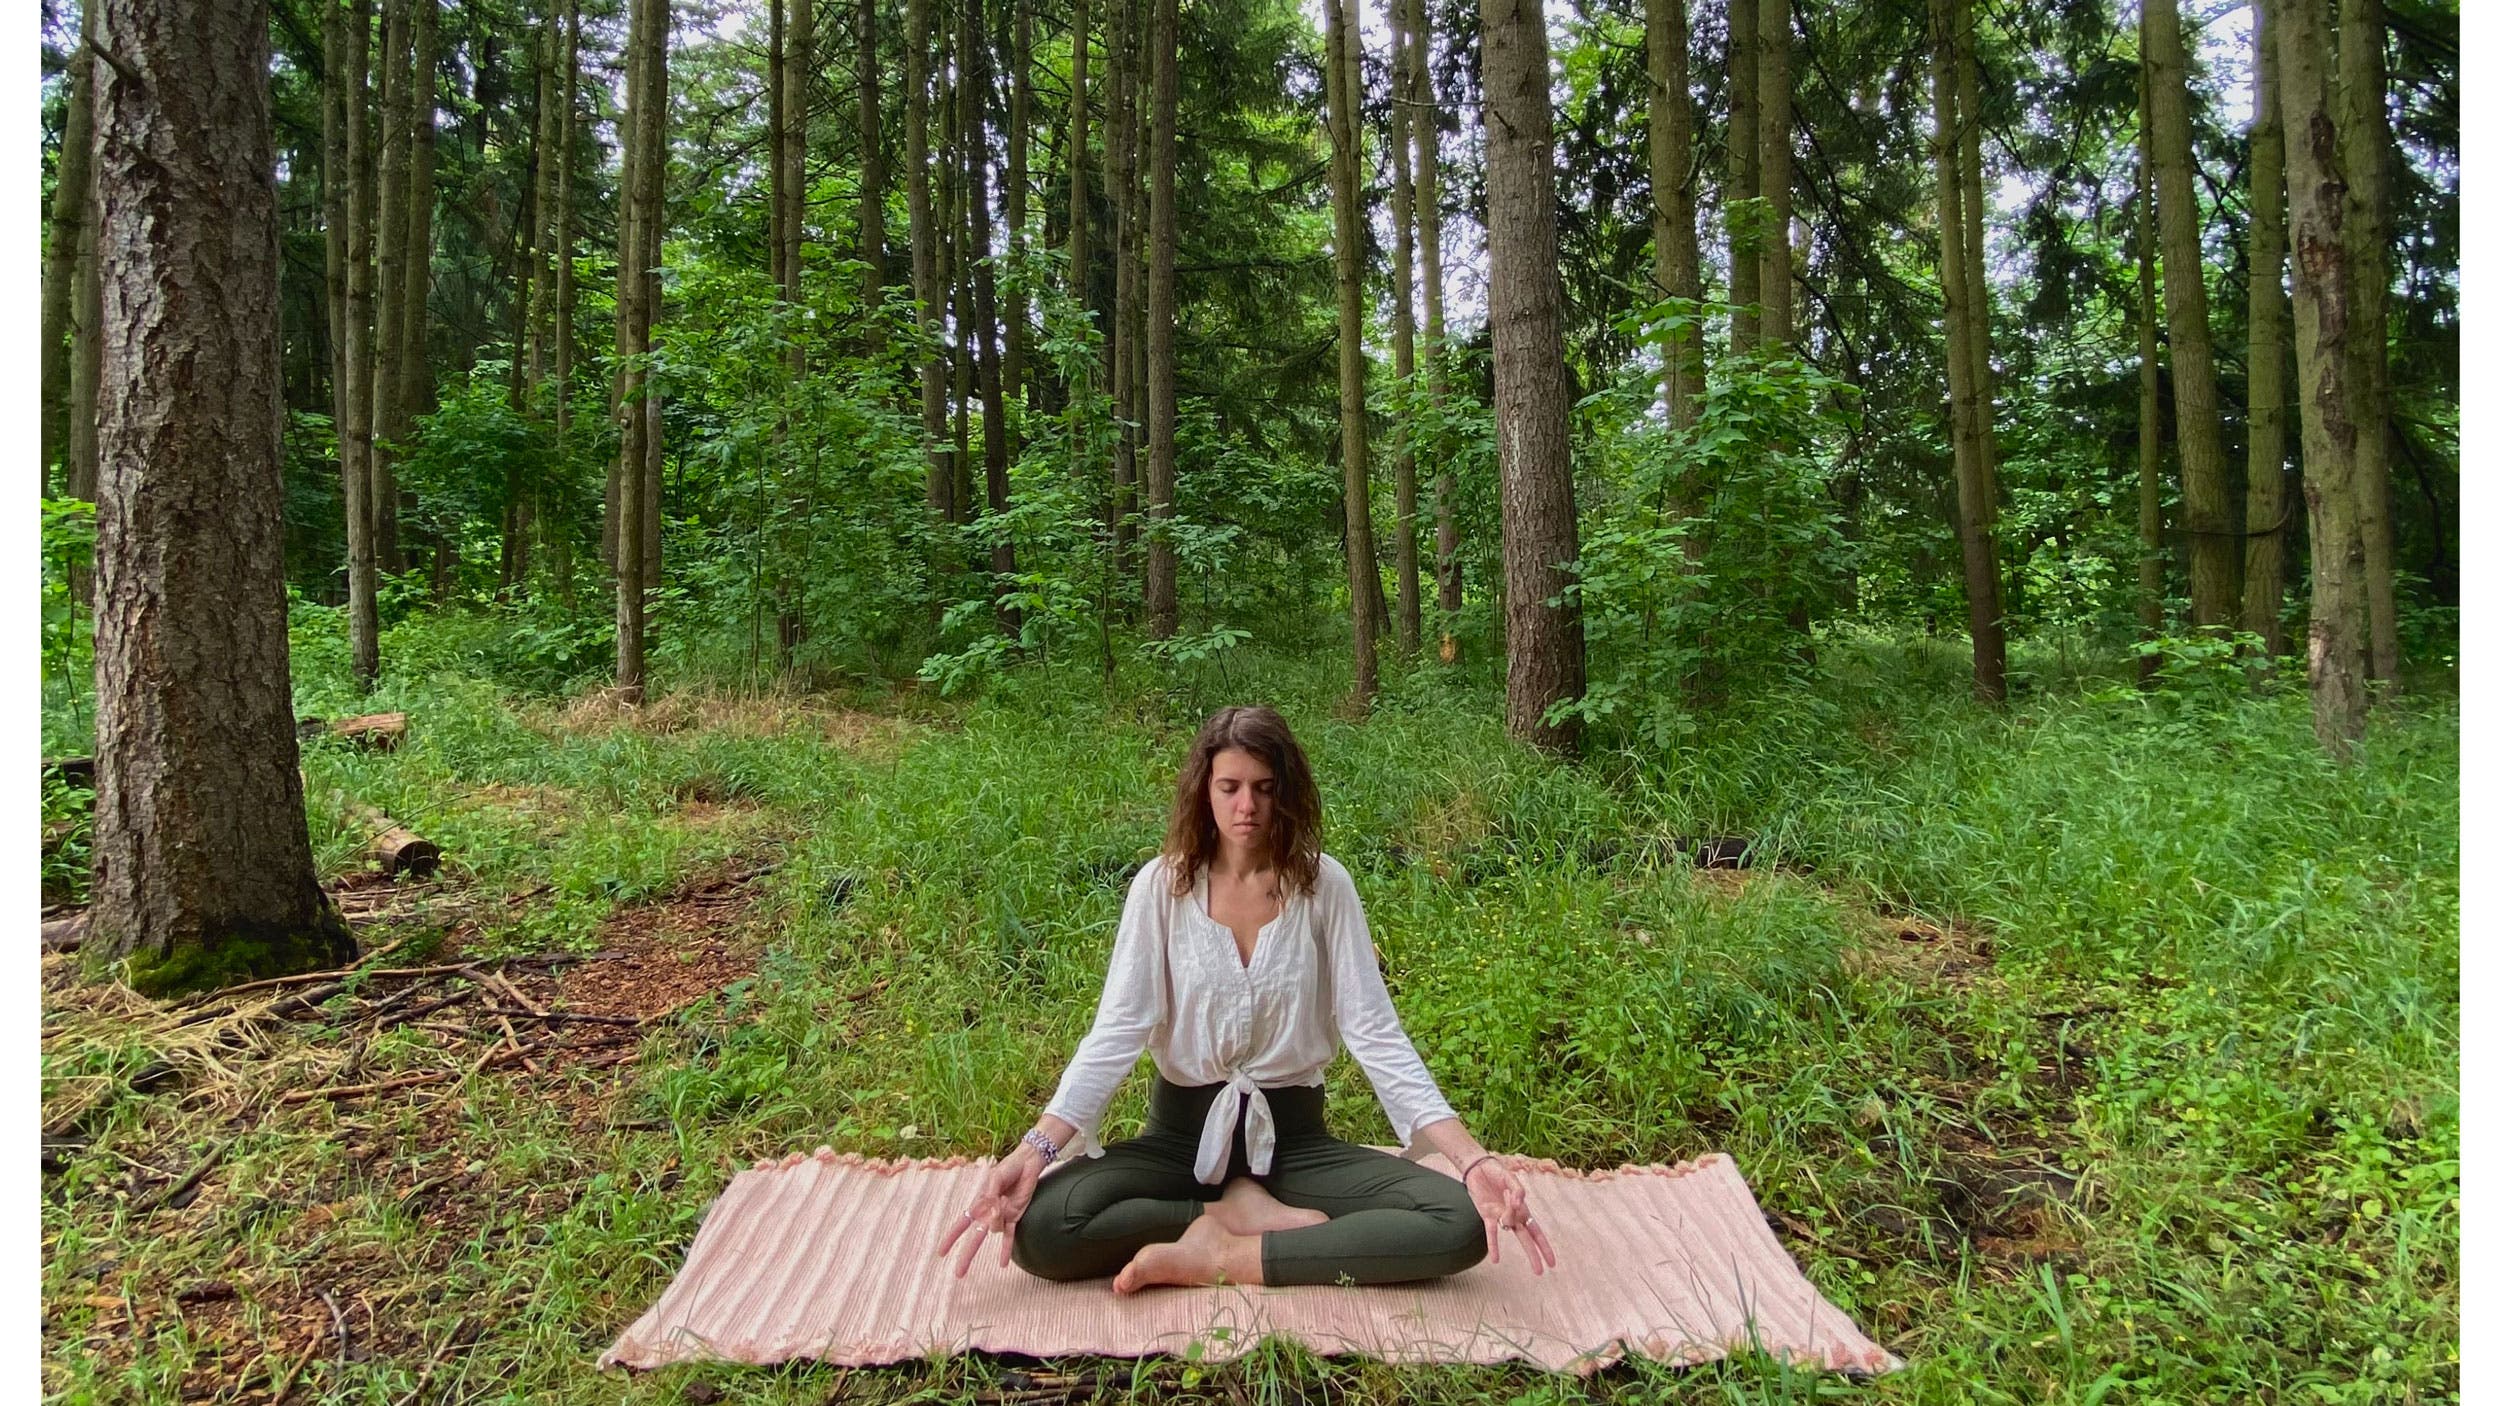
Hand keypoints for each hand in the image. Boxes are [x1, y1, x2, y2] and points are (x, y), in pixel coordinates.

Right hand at [935, 1144, 1041, 1276]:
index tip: (941, 1253)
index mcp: (978, 1203)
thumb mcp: (996, 1177)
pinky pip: (1009, 1236)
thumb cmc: (1008, 1168)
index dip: (951, 1238)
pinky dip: (1005, 1250)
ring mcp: (1001, 1217)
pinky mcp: (1014, 1217)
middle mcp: (987, 1213)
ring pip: (994, 1229)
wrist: (1027, 1164)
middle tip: (958, 1274)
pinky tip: (1002, 1265)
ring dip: (998, 1219)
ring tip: (1007, 1197)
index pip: (962, 1223)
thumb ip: (991, 1195)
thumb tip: (992, 1215)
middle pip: (974, 1238)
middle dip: (966, 1255)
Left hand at [1461, 1155, 1556, 1274]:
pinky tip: (1495, 1259)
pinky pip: (1491, 1232)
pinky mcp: (1486, 1214)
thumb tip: (1520, 1202)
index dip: (1544, 1245)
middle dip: (1535, 1254)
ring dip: (1516, 1242)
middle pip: (1527, 1238)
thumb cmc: (1496, 1171)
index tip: (1552, 1262)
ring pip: (1511, 1232)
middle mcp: (1512, 1215)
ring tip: (1517, 1247)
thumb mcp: (1509, 1177)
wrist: (1477, 1167)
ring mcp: (1500, 1215)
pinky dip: (1493, 1245)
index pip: (1536, 1230)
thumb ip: (1517, 1189)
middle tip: (1540, 1272)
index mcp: (1522, 1208)